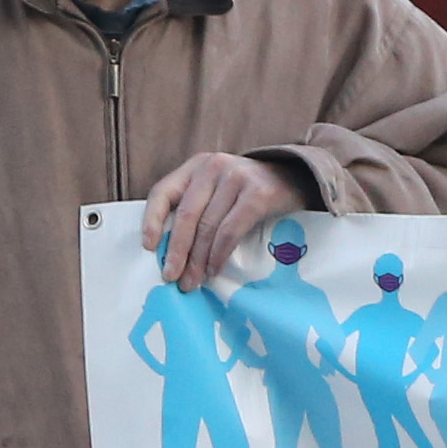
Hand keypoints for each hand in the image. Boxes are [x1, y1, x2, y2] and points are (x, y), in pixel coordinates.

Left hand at [146, 153, 303, 290]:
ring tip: (193, 281)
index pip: (163, 191)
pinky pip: (230, 231)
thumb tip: (172, 251)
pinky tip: (214, 269)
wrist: (297, 179)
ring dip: (198, 260)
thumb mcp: (219, 189)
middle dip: (177, 251)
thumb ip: (198, 206)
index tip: (149, 247)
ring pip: (208, 227)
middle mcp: (213, 167)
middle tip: (171, 277)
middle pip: (186, 215)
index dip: (152, 220)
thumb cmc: (251, 191)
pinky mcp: (257, 194)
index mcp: (196, 166)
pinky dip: (219, 255)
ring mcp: (236, 178)